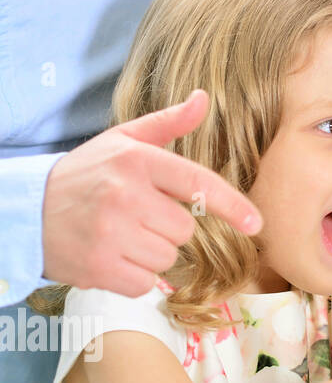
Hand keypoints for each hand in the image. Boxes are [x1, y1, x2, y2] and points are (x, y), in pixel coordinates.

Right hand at [40, 90, 262, 295]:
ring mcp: (109, 233)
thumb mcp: (122, 141)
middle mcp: (124, 195)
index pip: (198, 184)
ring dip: (150, 254)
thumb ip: (168, 123)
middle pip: (184, 230)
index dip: (232, 206)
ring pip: (166, 259)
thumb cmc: (84, 175)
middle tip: (135, 218)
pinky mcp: (97, 266)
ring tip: (119, 236)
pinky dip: (133, 278)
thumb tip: (203, 98)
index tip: (256, 224)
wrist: (24, 212)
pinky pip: (144, 284)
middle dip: (167, 229)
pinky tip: (111, 257)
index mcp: (137, 161)